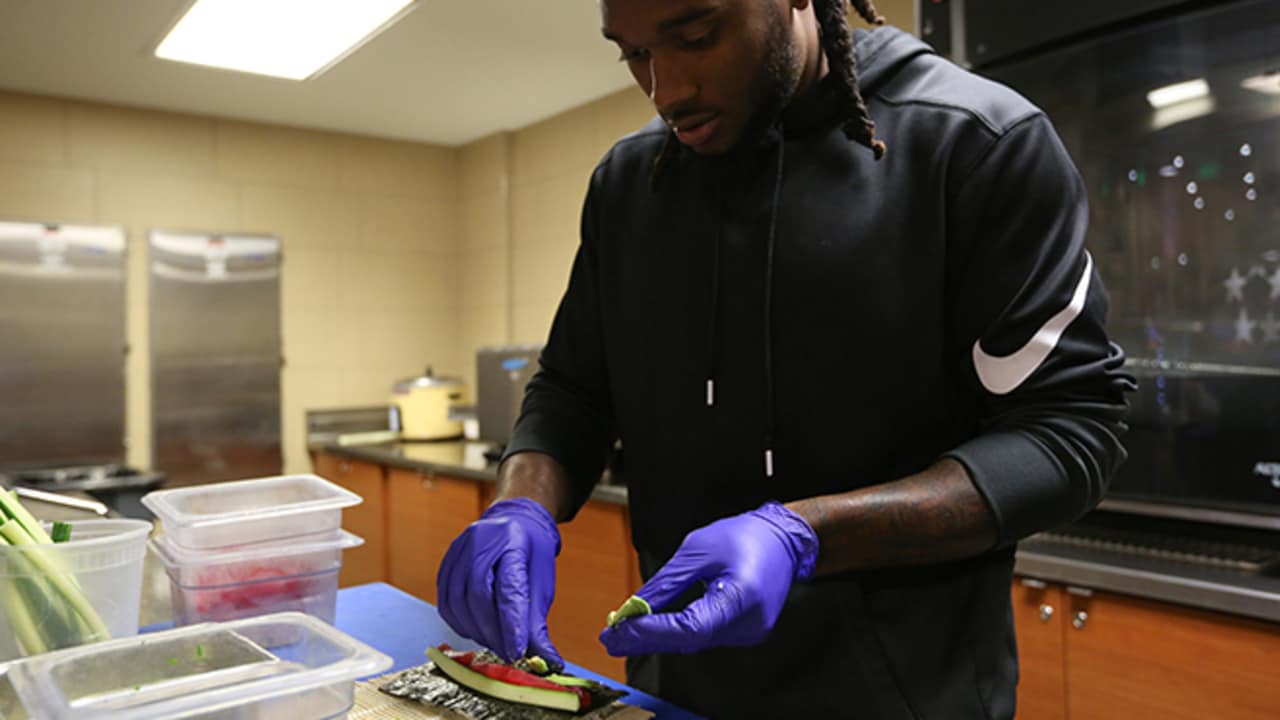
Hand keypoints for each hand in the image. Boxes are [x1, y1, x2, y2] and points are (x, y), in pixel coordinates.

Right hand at [437, 497, 563, 668]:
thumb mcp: (543, 581)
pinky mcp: (446, 563)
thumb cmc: (531, 552)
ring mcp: (459, 550)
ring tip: (494, 642)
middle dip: (493, 631)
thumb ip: (537, 621)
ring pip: (458, 601)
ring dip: (476, 630)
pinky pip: (446, 601)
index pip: (508, 588)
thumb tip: (545, 658)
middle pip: (479, 596)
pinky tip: (476, 629)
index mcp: (512, 540)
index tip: (517, 650)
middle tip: (507, 652)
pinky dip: (460, 622)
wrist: (514, 521)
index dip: (511, 624)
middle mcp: (480, 541)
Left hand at [599, 501, 818, 655]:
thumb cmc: (746, 536)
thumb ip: (666, 584)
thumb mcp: (697, 549)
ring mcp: (750, 632)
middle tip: (611, 637)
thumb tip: (633, 607)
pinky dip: (679, 632)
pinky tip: (656, 627)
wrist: (784, 539)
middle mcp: (749, 622)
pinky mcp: (745, 631)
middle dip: (647, 638)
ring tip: (625, 631)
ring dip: (660, 637)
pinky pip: (705, 635)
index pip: (689, 627)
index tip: (618, 629)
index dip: (651, 631)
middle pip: (689, 640)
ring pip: (695, 641)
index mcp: (741, 597)